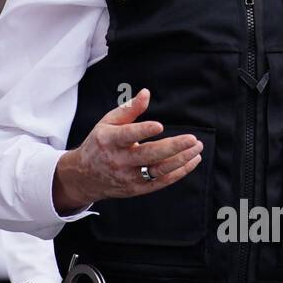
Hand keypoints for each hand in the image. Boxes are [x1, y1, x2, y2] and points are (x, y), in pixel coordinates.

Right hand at [52, 88, 202, 213]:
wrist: (85, 177)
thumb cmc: (100, 144)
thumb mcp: (108, 123)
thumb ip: (129, 109)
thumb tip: (146, 93)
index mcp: (109, 140)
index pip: (127, 135)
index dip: (143, 131)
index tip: (159, 126)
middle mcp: (119, 160)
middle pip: (148, 155)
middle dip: (173, 148)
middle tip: (193, 139)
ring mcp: (129, 177)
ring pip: (159, 170)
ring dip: (181, 160)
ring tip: (197, 148)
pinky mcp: (138, 188)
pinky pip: (162, 181)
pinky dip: (179, 172)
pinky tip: (192, 160)